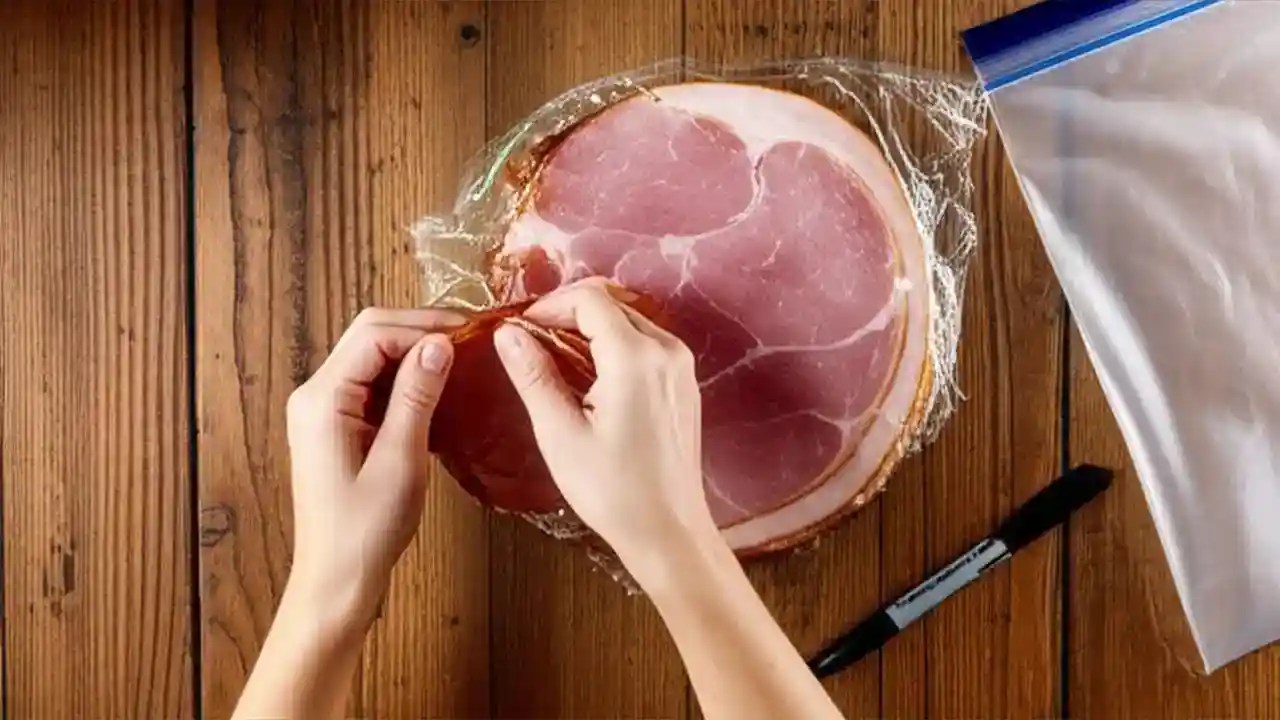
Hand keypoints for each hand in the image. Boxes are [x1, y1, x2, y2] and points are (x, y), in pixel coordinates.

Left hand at [284, 307, 462, 628]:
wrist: (337, 580)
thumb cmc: (366, 531)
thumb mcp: (401, 460)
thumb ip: (417, 396)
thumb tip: (441, 344)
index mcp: (322, 399)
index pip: (373, 334)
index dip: (424, 325)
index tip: (471, 333)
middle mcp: (315, 395)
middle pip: (370, 336)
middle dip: (421, 330)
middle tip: (472, 339)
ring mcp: (323, 410)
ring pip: (373, 357)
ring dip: (416, 352)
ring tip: (463, 358)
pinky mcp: (337, 425)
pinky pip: (373, 384)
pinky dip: (407, 378)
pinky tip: (440, 387)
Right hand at [493, 280, 715, 576]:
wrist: (669, 531)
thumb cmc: (612, 491)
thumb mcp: (560, 434)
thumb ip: (533, 376)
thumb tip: (507, 333)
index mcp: (636, 358)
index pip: (590, 299)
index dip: (551, 305)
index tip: (522, 328)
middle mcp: (667, 350)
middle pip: (613, 303)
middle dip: (569, 310)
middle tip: (533, 338)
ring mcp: (682, 366)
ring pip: (630, 320)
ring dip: (591, 326)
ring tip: (555, 355)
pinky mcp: (685, 383)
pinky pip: (647, 343)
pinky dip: (614, 343)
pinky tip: (590, 374)